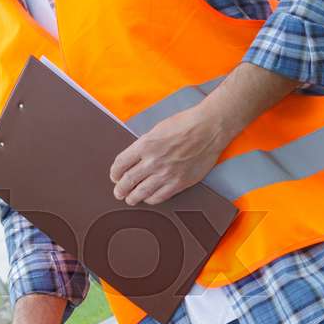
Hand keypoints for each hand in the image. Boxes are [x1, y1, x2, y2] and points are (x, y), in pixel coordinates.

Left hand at [110, 104, 226, 205]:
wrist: (209, 128)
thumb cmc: (185, 124)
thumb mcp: (157, 130)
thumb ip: (144, 145)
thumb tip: (134, 159)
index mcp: (144, 145)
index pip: (120, 164)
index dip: (114, 173)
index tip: (114, 176)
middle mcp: (153, 161)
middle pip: (127, 181)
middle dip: (120, 189)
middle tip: (118, 192)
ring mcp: (166, 174)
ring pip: (141, 193)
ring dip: (132, 198)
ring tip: (130, 199)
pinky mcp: (179, 183)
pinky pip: (159, 197)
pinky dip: (150, 199)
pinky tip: (149, 197)